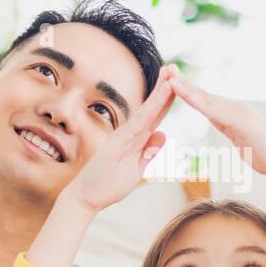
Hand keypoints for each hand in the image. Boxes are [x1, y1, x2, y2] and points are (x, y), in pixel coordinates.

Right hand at [61, 68, 176, 212]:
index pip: (155, 117)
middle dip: (164, 89)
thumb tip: (163, 135)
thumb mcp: (137, 170)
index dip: (166, 102)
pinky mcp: (118, 141)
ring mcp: (124, 136)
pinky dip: (152, 107)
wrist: (87, 198)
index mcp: (136, 141)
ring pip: (147, 110)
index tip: (178, 86)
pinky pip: (140, 122)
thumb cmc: (108, 186)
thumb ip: (149, 153)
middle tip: (174, 68)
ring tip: (171, 74)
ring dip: (160, 92)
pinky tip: (162, 94)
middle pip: (152, 108)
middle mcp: (130, 134)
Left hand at [169, 73, 265, 179]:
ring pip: (205, 98)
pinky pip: (213, 110)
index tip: (171, 81)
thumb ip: (233, 132)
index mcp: (230, 115)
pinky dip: (196, 101)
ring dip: (186, 87)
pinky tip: (184, 94)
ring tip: (169, 75)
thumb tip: (227, 130)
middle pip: (202, 94)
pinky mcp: (240, 120)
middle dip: (183, 81)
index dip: (187, 90)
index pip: (204, 101)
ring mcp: (237, 112)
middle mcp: (233, 108)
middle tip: (165, 67)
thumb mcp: (243, 142)